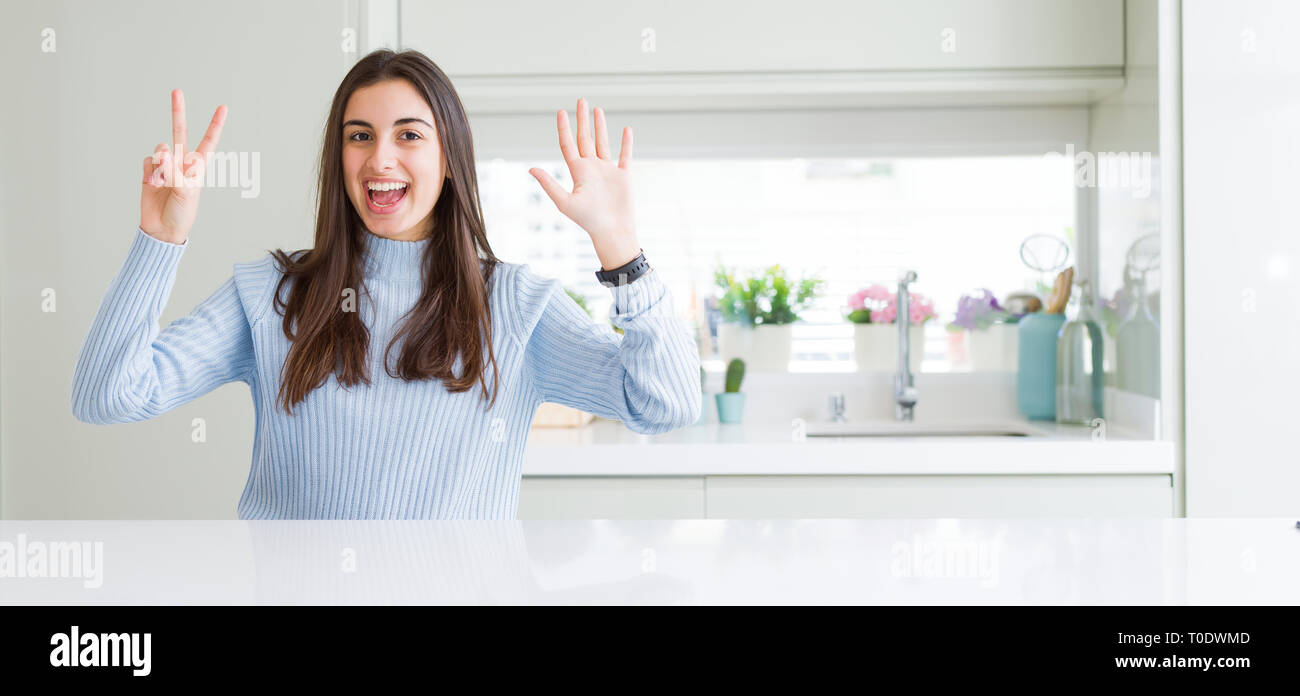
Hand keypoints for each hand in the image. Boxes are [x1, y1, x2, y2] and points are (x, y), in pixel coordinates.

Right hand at [139, 89, 226, 244]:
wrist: (162, 229)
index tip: (223, 107)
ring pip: (161, 150)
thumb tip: (166, 153)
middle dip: (178, 111)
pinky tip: (152, 184)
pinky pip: (148, 161)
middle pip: (179, 131)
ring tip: (164, 183)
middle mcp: (181, 162)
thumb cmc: (181, 213)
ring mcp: (164, 165)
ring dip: (162, 165)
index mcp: (197, 167)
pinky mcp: (148, 171)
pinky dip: (150, 171)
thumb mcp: (187, 193)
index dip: (215, 125)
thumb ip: (177, 171)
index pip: (208, 142)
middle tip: (176, 91)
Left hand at [529, 98, 640, 269]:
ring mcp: (607, 171)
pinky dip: (626, 143)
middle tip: (581, 101)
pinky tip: (626, 130)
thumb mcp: (565, 202)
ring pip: (603, 143)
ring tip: (598, 110)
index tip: (561, 112)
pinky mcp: (623, 176)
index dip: (564, 128)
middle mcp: (591, 169)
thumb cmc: (587, 220)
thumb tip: (531, 169)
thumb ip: (549, 184)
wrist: (612, 231)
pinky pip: (625, 155)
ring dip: (601, 127)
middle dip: (582, 120)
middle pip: (585, 138)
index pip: (568, 145)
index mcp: (577, 172)